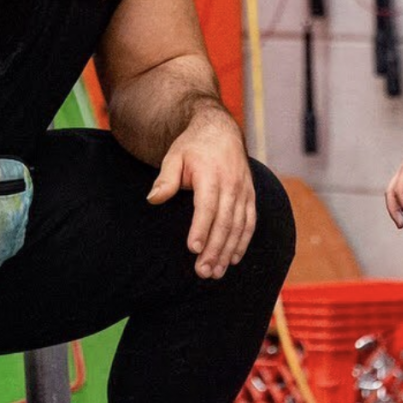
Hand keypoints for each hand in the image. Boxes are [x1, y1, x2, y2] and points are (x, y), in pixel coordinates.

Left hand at [145, 108, 255, 278]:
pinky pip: (250, 222)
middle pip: (225, 221)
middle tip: (203, 272)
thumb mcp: (174, 156)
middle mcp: (231, 183)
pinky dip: (243, 241)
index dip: (201, 228)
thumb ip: (166, 178)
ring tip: (216, 272)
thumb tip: (153, 199)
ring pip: (239, 225)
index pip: (207, 205)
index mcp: (211, 174)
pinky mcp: (250, 195)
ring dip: (228, 250)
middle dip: (214, 248)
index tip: (192, 249)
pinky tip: (233, 259)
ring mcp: (244, 190)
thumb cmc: (193, 146)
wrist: (220, 130)